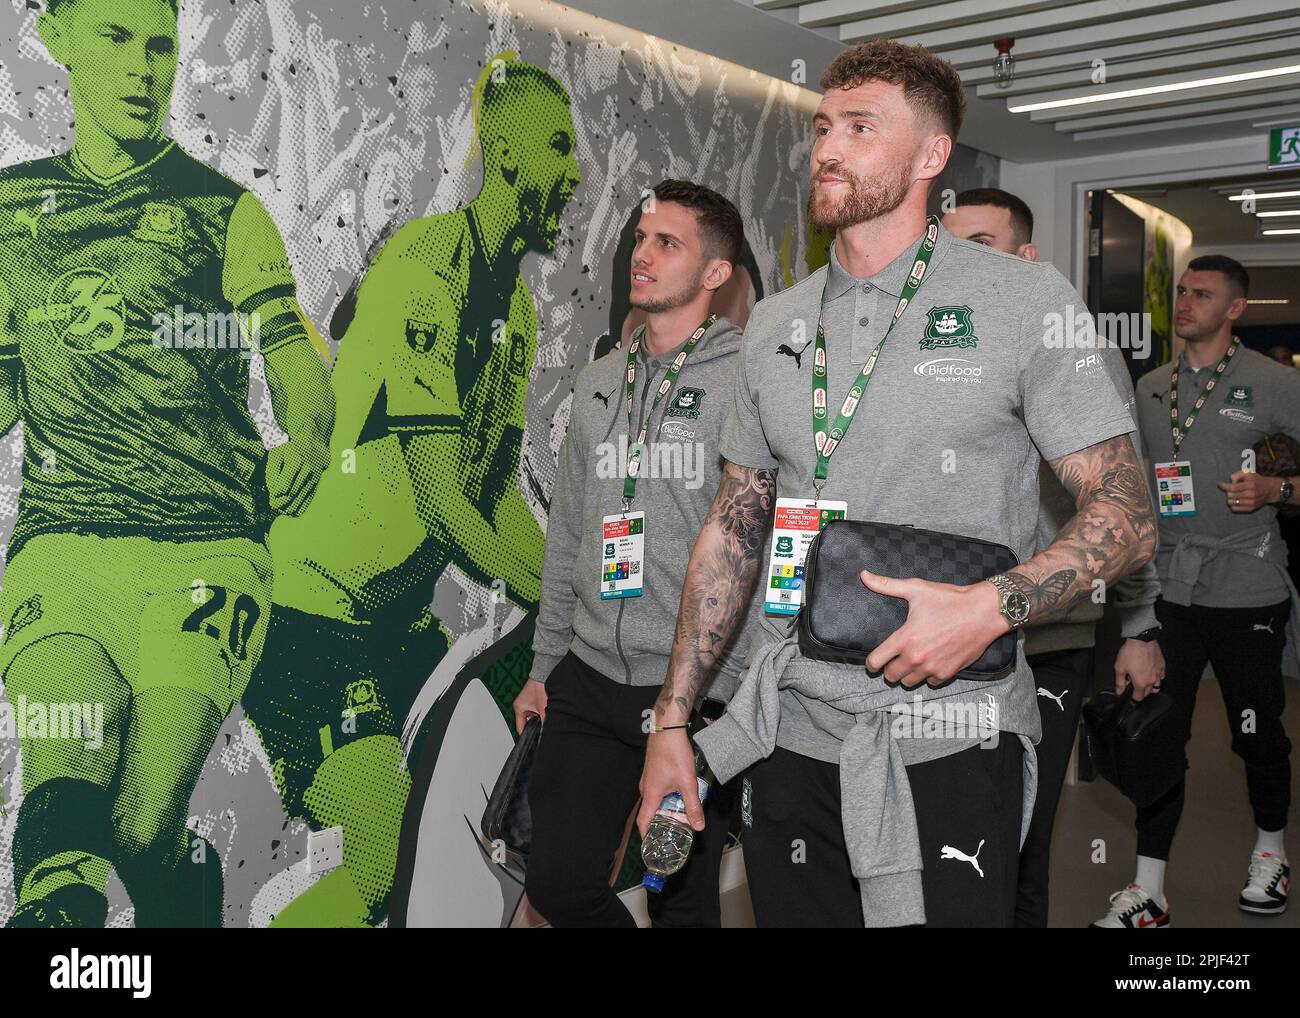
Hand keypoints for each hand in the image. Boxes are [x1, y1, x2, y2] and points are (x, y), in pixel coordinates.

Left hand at [266, 435, 328, 515]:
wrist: (312, 443)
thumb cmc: (288, 448)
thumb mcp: (276, 454)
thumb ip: (272, 471)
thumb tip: (273, 492)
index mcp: (294, 461)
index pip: (283, 487)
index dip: (275, 495)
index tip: (272, 494)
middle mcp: (306, 469)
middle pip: (291, 494)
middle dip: (280, 503)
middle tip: (273, 505)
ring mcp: (313, 476)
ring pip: (300, 498)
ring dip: (289, 507)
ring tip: (281, 509)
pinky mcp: (316, 482)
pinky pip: (308, 498)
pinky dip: (299, 507)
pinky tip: (291, 511)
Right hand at [512, 678, 547, 733]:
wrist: (545, 673)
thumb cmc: (541, 686)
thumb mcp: (543, 708)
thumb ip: (543, 722)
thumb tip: (545, 733)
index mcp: (519, 708)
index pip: (521, 728)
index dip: (528, 735)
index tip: (534, 741)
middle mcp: (521, 705)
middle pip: (527, 723)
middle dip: (536, 726)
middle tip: (543, 729)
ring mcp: (526, 702)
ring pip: (532, 717)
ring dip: (539, 718)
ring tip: (545, 716)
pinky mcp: (532, 700)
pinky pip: (536, 711)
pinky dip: (540, 713)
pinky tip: (545, 712)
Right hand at [636, 727, 703, 835]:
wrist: (668, 728)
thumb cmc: (673, 752)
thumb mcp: (687, 782)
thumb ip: (693, 806)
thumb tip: (698, 826)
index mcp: (650, 794)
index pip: (643, 821)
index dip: (647, 835)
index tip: (652, 845)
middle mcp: (646, 788)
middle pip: (652, 811)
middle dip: (663, 821)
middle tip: (676, 829)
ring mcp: (649, 778)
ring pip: (657, 799)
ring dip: (668, 806)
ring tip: (683, 810)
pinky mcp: (654, 770)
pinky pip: (659, 789)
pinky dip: (669, 794)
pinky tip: (681, 791)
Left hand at [861, 571, 1007, 687]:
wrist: (984, 612)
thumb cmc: (950, 599)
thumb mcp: (916, 589)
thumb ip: (887, 585)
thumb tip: (864, 575)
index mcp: (905, 639)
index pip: (876, 662)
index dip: (871, 663)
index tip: (874, 661)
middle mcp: (916, 657)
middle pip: (891, 676)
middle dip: (889, 668)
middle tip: (894, 659)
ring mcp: (932, 668)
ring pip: (909, 683)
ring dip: (907, 675)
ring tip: (911, 662)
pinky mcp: (948, 673)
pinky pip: (930, 683)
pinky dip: (927, 676)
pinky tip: (929, 664)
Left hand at [1115, 638, 1164, 700]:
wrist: (1141, 640)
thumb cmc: (1130, 653)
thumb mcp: (1119, 668)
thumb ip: (1119, 682)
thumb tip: (1119, 692)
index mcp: (1140, 683)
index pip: (1139, 697)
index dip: (1133, 696)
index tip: (1130, 693)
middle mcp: (1151, 680)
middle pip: (1148, 693)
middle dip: (1141, 691)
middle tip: (1133, 682)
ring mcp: (1158, 673)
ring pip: (1157, 686)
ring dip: (1150, 686)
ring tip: (1143, 679)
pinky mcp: (1162, 666)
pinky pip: (1161, 676)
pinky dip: (1157, 677)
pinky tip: (1150, 672)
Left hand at [1217, 470, 1279, 512]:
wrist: (1271, 490)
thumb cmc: (1257, 480)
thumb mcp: (1249, 473)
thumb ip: (1238, 474)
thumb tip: (1230, 480)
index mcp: (1250, 484)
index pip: (1232, 487)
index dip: (1224, 486)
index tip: (1220, 484)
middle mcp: (1251, 494)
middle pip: (1230, 495)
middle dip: (1227, 491)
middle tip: (1230, 489)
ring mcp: (1251, 502)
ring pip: (1231, 502)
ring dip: (1229, 498)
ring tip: (1234, 495)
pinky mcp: (1251, 508)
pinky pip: (1235, 509)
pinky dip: (1233, 504)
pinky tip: (1236, 500)